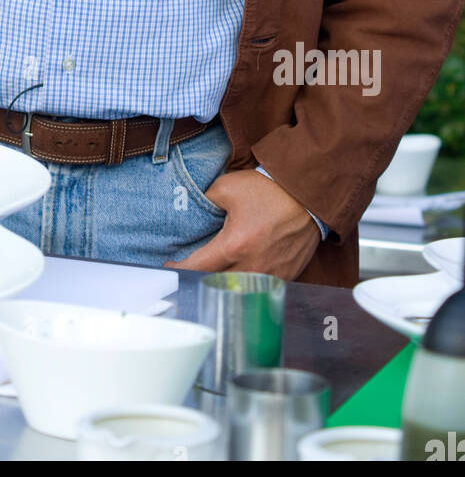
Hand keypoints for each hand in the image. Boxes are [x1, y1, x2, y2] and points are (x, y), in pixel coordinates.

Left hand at [163, 168, 321, 280]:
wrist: (308, 196)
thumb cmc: (269, 190)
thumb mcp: (227, 187)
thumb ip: (205, 201)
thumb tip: (195, 212)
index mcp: (234, 246)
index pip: (196, 267)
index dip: (178, 270)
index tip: (168, 268)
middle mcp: (251, 266)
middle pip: (214, 283)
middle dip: (198, 278)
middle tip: (187, 270)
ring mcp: (269, 275)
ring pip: (237, 290)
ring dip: (222, 283)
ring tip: (211, 272)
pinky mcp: (284, 276)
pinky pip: (258, 287)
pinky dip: (245, 283)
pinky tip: (237, 273)